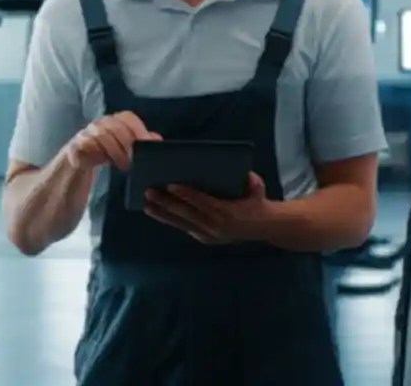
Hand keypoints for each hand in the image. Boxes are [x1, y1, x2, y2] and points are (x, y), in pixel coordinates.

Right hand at [63, 111, 160, 172]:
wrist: (76, 165)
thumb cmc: (104, 154)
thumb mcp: (124, 148)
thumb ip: (139, 142)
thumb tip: (157, 139)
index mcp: (113, 122)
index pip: (128, 117)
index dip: (138, 129)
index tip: (146, 144)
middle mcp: (99, 124)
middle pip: (116, 126)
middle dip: (127, 143)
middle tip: (134, 160)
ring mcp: (85, 134)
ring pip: (101, 135)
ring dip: (114, 150)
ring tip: (122, 166)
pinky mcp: (73, 147)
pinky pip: (83, 146)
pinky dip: (91, 153)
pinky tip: (98, 162)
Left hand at [144, 172, 272, 244]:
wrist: (264, 228)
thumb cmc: (257, 202)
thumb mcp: (257, 188)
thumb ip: (251, 181)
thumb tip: (242, 172)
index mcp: (228, 213)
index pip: (203, 202)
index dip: (187, 194)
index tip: (171, 185)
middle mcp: (216, 227)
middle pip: (187, 213)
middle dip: (167, 203)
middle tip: (149, 191)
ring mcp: (209, 235)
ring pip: (182, 223)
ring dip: (162, 214)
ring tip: (146, 204)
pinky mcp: (204, 238)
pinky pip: (184, 227)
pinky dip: (170, 220)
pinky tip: (156, 212)